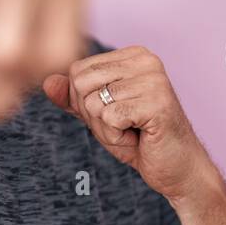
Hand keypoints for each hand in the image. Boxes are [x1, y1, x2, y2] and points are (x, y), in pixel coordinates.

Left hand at [42, 46, 216, 202]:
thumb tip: (47, 82)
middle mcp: (146, 60)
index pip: (76, 71)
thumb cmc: (140, 140)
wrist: (178, 169)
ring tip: (133, 132)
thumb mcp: (99, 116)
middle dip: (92, 116)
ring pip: (93, 104)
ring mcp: (154, 79)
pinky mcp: (157, 103)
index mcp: (133, 55)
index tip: (116, 114)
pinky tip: (140, 138)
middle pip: (80, 84)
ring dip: (105, 129)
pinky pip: (108, 118)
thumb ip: (73, 98)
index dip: (84, 102)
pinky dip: (116, 138)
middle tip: (124, 126)